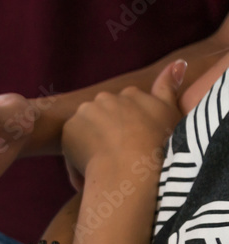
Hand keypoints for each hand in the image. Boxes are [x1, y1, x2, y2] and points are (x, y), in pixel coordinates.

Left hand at [62, 60, 185, 190]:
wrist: (131, 165)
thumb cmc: (158, 143)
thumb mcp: (170, 112)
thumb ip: (169, 87)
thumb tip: (177, 62)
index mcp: (131, 93)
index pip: (125, 109)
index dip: (128, 130)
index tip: (133, 146)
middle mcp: (106, 97)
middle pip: (103, 118)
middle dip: (107, 135)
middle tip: (117, 159)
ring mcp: (85, 111)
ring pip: (86, 132)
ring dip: (90, 148)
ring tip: (104, 170)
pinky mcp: (68, 129)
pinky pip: (71, 147)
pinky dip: (77, 162)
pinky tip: (89, 178)